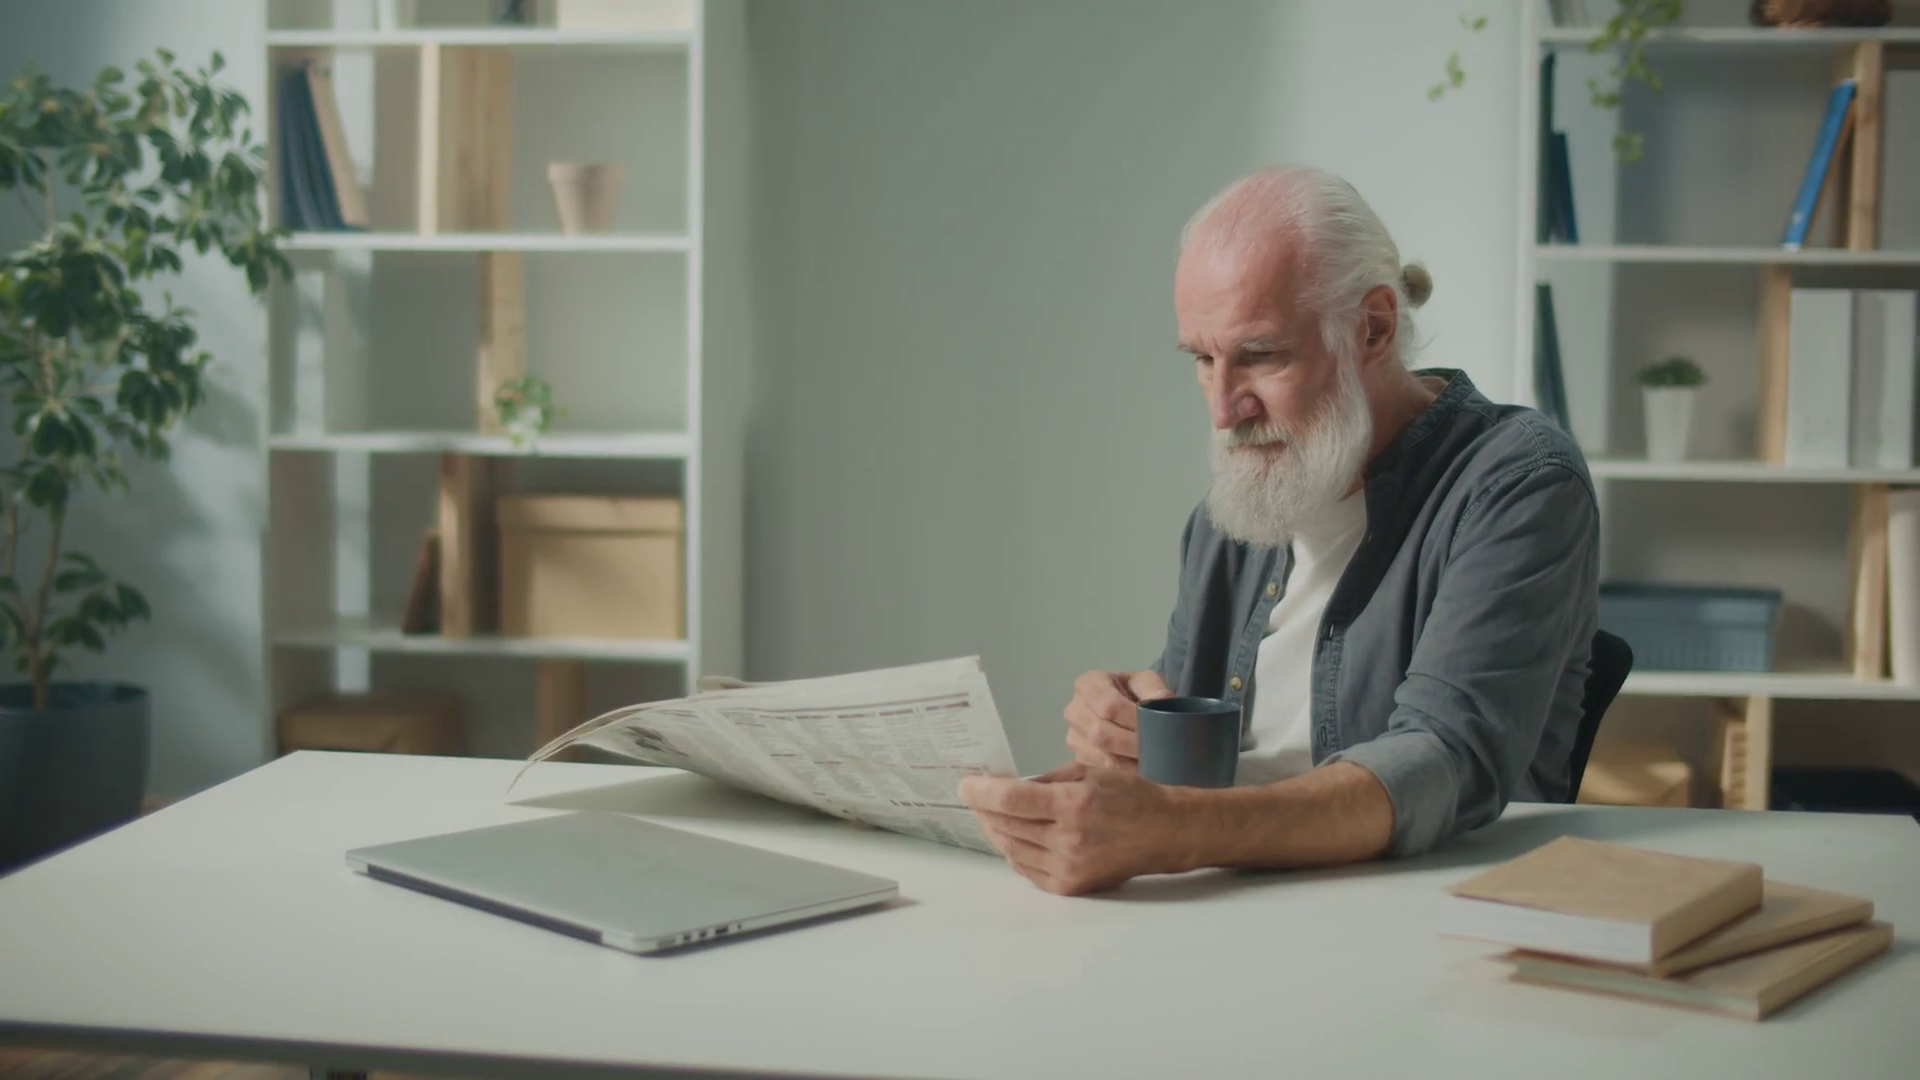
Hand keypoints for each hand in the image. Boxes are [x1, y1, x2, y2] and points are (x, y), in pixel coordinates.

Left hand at [958, 762, 1188, 894]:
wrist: (1165, 833)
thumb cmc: (1130, 796)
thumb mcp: (1088, 772)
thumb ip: (1046, 781)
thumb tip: (1006, 788)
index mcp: (1074, 805)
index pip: (1011, 800)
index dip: (981, 792)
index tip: (965, 785)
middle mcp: (1069, 839)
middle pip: (1006, 825)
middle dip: (985, 809)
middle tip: (975, 796)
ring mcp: (1069, 866)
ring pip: (1012, 848)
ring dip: (995, 830)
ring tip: (990, 815)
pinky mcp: (1071, 885)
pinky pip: (1027, 869)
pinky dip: (1013, 851)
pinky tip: (1011, 837)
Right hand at [1063, 669, 1171, 770]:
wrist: (1121, 703)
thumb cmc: (1133, 691)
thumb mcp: (1146, 681)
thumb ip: (1154, 688)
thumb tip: (1162, 700)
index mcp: (1090, 683)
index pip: (1109, 705)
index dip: (1132, 720)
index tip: (1154, 728)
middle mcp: (1075, 708)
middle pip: (1100, 731)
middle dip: (1131, 743)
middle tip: (1155, 748)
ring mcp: (1073, 732)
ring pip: (1099, 751)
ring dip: (1127, 757)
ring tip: (1150, 756)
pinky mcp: (1078, 752)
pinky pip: (1100, 764)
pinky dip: (1122, 767)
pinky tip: (1138, 764)